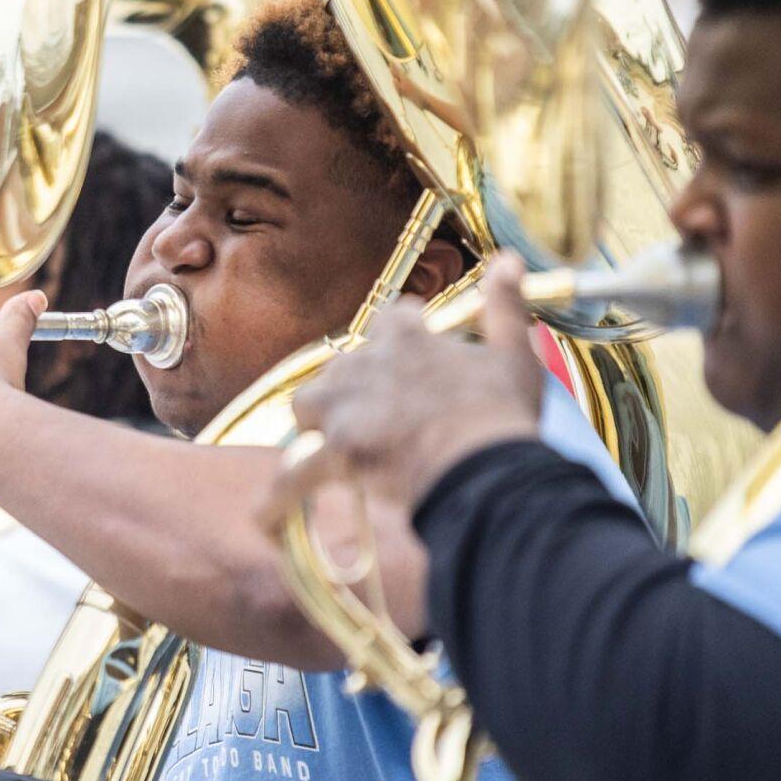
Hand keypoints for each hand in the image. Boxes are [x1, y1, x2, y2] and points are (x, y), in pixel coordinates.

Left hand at [268, 253, 542, 517]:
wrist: (488, 474)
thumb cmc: (504, 417)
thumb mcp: (515, 356)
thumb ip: (505, 304)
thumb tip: (508, 259)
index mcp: (407, 335)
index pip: (388, 320)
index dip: (395, 344)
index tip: (410, 366)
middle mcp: (367, 361)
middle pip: (341, 367)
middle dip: (353, 392)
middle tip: (380, 424)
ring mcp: (347, 406)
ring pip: (306, 407)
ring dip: (316, 427)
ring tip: (331, 454)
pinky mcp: (337, 451)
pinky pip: (292, 477)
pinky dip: (278, 500)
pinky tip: (265, 521)